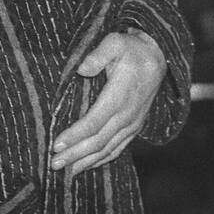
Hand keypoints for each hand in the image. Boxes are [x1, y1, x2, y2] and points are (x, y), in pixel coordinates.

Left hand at [52, 30, 166, 176]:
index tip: (56, 144)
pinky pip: (118, 148)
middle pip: (98, 141)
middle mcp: (128, 114)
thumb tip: (82, 69)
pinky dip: (101, 160)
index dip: (75, 135)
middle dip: (75, 154)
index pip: (94, 121)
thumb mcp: (116, 42)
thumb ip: (99, 54)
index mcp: (121, 95)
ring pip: (108, 149)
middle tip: (54, 163)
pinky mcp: (135, 127)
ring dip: (86, 161)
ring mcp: (133, 123)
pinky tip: (86, 166)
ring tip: (65, 171)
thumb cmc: (132, 50)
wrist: (159, 57)